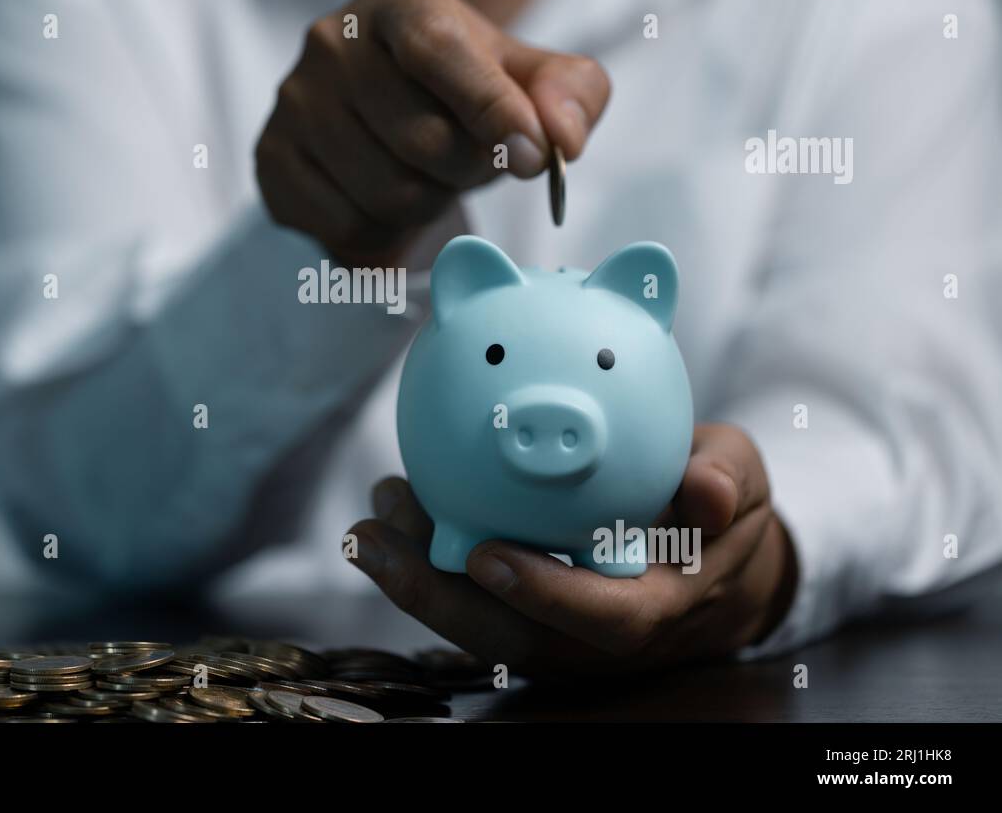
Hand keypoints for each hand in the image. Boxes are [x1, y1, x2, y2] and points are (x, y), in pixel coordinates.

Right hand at [255, 0, 610, 266]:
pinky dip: (383, 234)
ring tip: (426, 177)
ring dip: (427, 205)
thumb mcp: (533, 80)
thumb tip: (561, 137)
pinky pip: (346, 227)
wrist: (389, 122)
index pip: (440, 52)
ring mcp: (292, 102)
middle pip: (422, 141)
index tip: (531, 156)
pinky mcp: (271, 161)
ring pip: (386, 194)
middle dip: (467, 172)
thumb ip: (571, 94)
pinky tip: (385, 202)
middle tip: (470, 163)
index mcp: (399, 2)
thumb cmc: (469, 96)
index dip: (492, 110)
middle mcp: (331, 41)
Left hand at [347, 424, 798, 678]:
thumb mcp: (746, 486)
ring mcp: (558, 630)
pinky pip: (471, 596)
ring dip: (415, 577)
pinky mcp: (530, 612)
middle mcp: (596, 634)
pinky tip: (393, 509)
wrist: (719, 563)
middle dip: (434, 597)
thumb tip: (706, 488)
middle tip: (374, 539)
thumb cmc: (727, 516)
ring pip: (477, 621)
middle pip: (510, 636)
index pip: (602, 620)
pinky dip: (427, 559)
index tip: (488, 556)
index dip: (544, 596)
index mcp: (658, 608)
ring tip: (370, 520)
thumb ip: (728, 481)